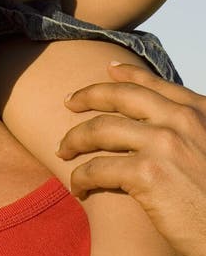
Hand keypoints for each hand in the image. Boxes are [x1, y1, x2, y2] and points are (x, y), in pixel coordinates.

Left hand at [57, 61, 205, 255]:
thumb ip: (188, 130)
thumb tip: (160, 121)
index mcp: (199, 112)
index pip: (154, 84)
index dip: (126, 75)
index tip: (108, 69)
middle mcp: (181, 120)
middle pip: (121, 96)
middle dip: (88, 95)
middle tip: (67, 101)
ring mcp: (164, 144)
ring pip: (101, 129)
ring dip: (75, 138)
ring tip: (63, 148)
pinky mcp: (148, 174)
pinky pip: (99, 168)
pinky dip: (81, 176)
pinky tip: (77, 186)